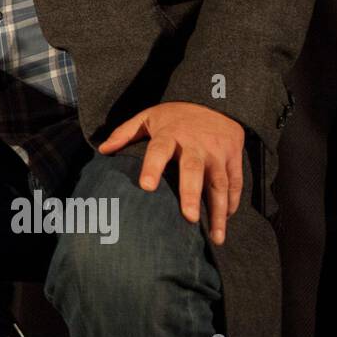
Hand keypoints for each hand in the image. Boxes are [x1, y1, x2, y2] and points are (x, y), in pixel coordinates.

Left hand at [98, 101, 244, 244]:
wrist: (214, 100)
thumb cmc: (175, 115)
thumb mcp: (148, 117)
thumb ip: (125, 133)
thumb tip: (102, 150)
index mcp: (170, 134)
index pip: (159, 150)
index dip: (152, 167)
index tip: (146, 187)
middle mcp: (196, 144)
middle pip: (193, 169)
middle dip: (191, 193)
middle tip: (188, 218)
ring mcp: (217, 151)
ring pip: (220, 182)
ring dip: (218, 210)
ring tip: (215, 237)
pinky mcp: (234, 157)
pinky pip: (235, 183)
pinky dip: (231, 203)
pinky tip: (224, 222)